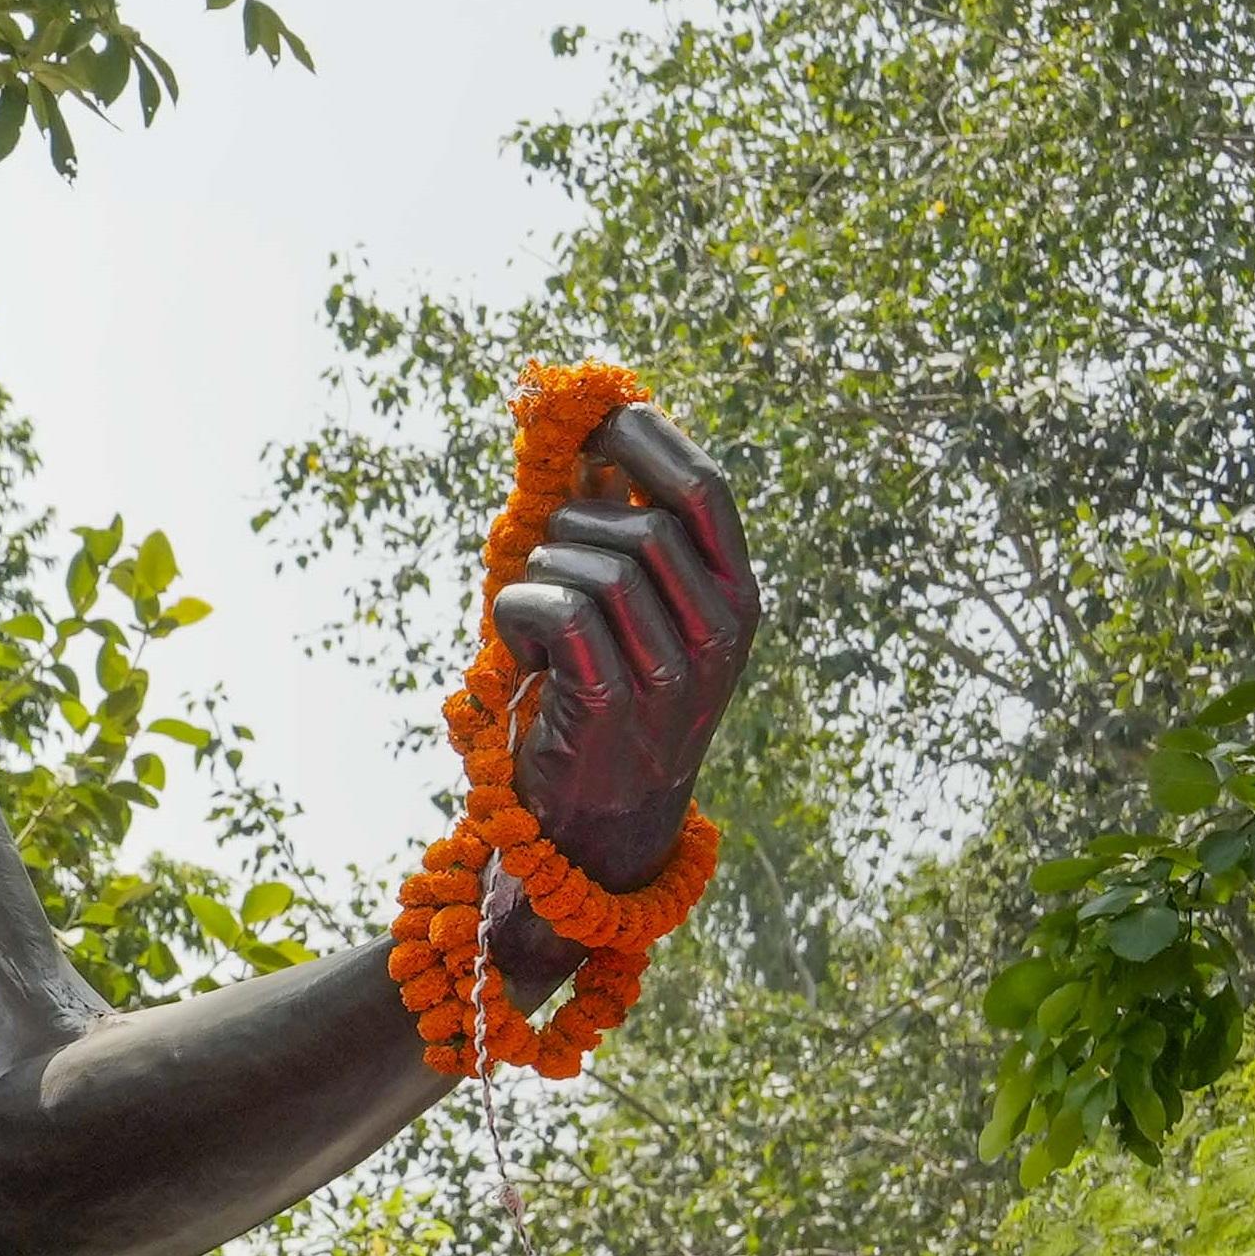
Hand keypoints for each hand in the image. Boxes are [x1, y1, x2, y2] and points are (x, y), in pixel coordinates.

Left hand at [491, 402, 755, 896]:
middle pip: (637, 525)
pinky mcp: (613, 705)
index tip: (598, 421)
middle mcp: (721, 635)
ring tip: (534, 629)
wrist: (595, 834)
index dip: (647, 440)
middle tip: (544, 574)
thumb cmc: (602, 709)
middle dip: (569, 532)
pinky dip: (517, 619)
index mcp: (737, 601)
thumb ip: (627, 543)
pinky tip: (521, 656)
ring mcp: (674, 674)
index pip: (705, 488)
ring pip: (590, 567)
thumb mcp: (638, 621)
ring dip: (538, 581)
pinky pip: (555, 613)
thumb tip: (590, 447)